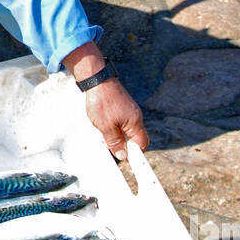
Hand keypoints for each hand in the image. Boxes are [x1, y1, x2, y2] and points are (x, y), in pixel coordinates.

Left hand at [62, 43, 148, 161]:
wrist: (97, 79)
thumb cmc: (102, 101)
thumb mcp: (106, 127)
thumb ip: (115, 142)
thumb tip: (123, 155)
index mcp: (135, 122)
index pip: (142, 144)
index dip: (136, 154)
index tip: (128, 160)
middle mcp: (135, 116)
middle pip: (135, 137)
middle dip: (124, 144)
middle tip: (110, 146)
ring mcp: (129, 110)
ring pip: (126, 129)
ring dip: (117, 135)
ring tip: (104, 134)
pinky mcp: (122, 105)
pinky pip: (121, 121)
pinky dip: (114, 126)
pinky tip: (103, 124)